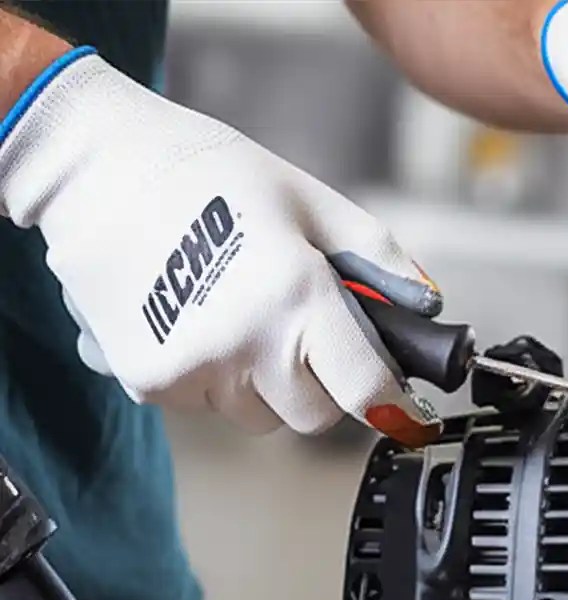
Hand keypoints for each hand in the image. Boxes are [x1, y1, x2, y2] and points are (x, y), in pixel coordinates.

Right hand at [0, 51, 443, 446]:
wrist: (94, 169)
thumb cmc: (208, 174)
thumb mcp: (312, 201)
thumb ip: (379, 261)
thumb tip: (426, 308)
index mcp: (296, 296)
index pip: (365, 390)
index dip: (393, 405)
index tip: (408, 413)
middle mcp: (246, 344)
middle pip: (314, 416)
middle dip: (323, 384)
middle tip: (305, 329)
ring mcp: (193, 370)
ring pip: (260, 415)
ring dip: (268, 383)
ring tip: (242, 312)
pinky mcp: (149, 384)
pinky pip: (209, 403)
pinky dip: (218, 376)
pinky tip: (198, 317)